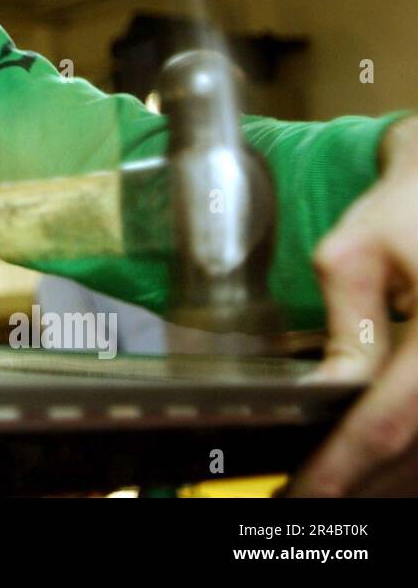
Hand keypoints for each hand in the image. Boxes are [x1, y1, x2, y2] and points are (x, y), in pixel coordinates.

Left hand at [291, 115, 417, 495]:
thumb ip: (346, 330)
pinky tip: (374, 470)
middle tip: (302, 502)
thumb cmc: (407, 208)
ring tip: (331, 491)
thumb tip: (324, 395)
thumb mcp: (356, 254)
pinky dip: (413, 461)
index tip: (302, 493)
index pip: (390, 419)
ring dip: (390, 483)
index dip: (343, 466)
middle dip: (361, 485)